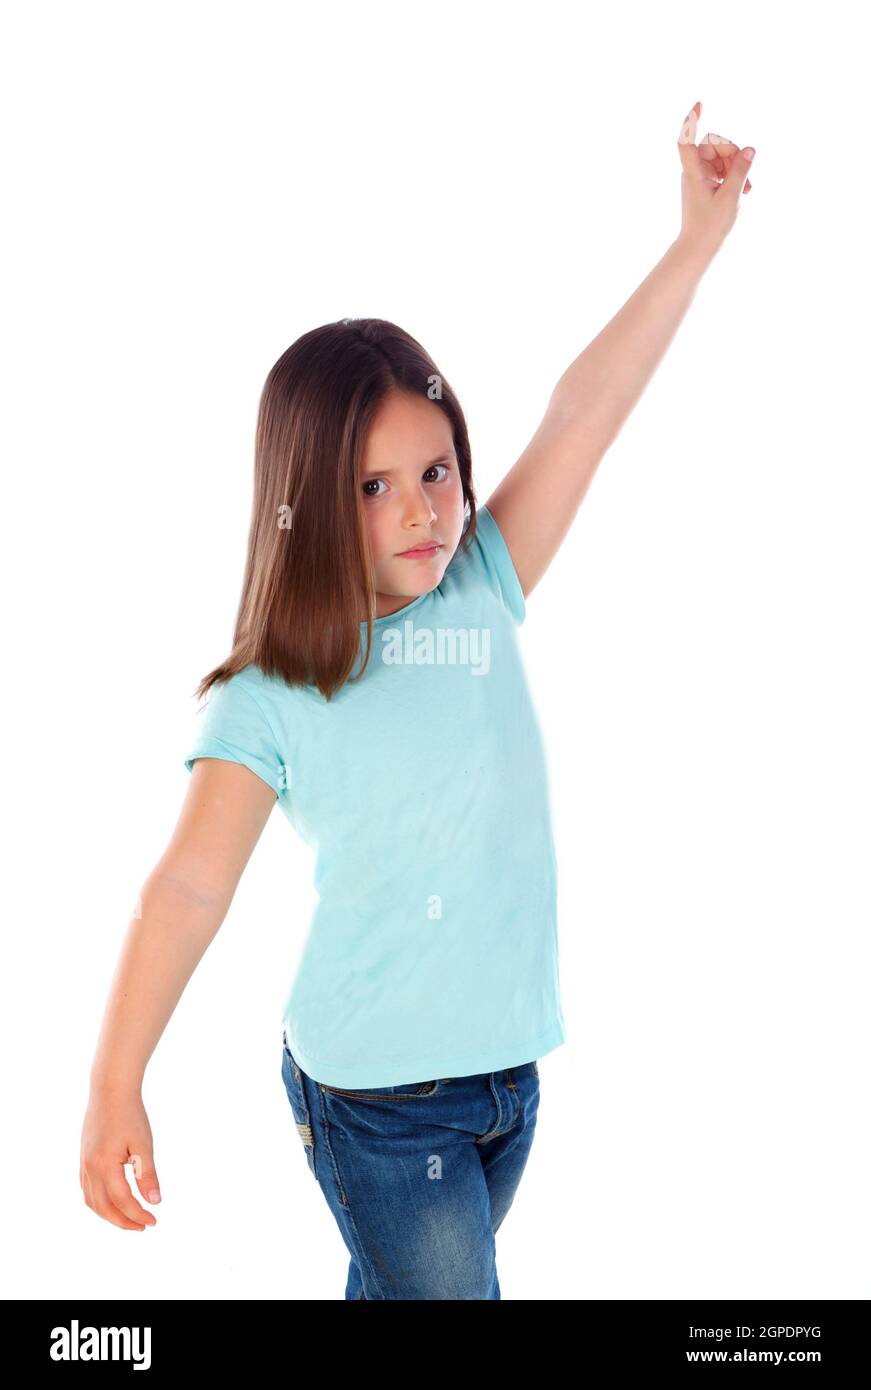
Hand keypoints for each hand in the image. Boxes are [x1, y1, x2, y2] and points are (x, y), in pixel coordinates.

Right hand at [80, 1085, 161, 1230]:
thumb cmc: (130, 1114)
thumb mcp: (143, 1144)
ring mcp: (84, 1164)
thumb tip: (155, 1202)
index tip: (153, 1220)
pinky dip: (99, 1203)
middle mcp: (90, 1168)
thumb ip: (147, 1174)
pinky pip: (87, 1189)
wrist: (110, 1090)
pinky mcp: (83, 1158)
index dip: (138, 1214)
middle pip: (103, 1207)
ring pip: (92, 1201)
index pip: (122, 1201)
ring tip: (129, 1218)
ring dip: (109, 1215)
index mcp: (104, 1165)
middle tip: (143, 1226)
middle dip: (123, 1221)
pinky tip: (112, 1202)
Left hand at [676, 100, 754, 263]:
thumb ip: (741, 170)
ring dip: (738, 168)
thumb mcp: (731, 196)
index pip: (686, 141)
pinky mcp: (706, 184)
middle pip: (716, 146)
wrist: (699, 247)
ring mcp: (699, 177)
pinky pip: (722, 169)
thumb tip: (750, 148)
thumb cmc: (710, 225)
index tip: (699, 105)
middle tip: (746, 179)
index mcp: (693, 173)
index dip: (691, 122)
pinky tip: (744, 190)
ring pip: (722, 157)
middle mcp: (694, 171)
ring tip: (747, 189)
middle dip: (734, 157)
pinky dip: (734, 176)